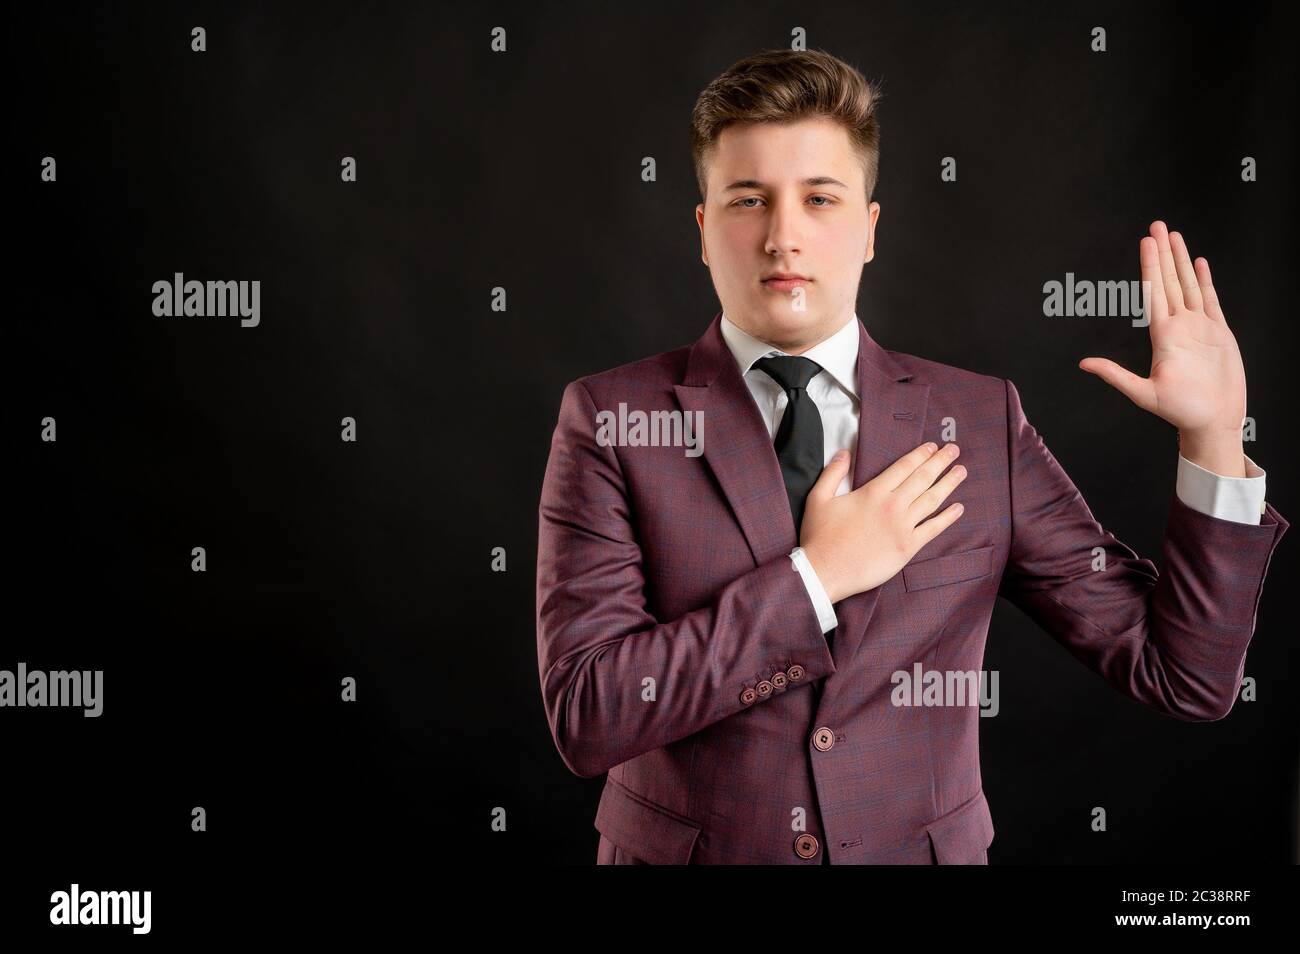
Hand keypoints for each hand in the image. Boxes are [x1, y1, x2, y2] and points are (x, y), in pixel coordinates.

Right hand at [800, 442, 967, 602]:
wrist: (825, 571)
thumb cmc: (820, 536)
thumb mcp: (819, 498)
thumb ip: (833, 473)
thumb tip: (844, 453)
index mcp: (873, 492)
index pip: (903, 467)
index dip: (920, 454)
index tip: (933, 446)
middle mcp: (892, 505)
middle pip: (922, 478)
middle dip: (940, 462)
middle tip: (954, 450)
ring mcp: (902, 527)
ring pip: (932, 500)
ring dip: (949, 484)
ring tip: (961, 472)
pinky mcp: (907, 547)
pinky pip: (933, 529)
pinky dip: (947, 518)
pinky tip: (958, 508)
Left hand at [1078, 220, 1246, 475]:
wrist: (1211, 421)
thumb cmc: (1179, 411)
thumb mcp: (1142, 393)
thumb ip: (1114, 375)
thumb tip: (1083, 364)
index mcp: (1162, 336)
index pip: (1152, 293)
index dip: (1150, 267)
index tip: (1146, 243)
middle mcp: (1179, 326)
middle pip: (1169, 282)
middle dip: (1163, 254)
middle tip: (1157, 225)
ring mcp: (1199, 327)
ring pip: (1189, 285)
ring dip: (1182, 261)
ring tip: (1175, 236)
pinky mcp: (1219, 332)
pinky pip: (1211, 300)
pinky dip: (1205, 281)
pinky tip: (1198, 263)